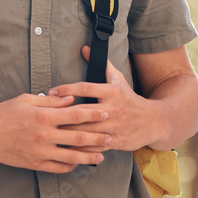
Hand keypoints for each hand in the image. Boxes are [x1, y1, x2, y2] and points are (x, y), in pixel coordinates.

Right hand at [0, 92, 110, 172]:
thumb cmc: (3, 114)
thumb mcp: (26, 100)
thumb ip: (50, 101)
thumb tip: (71, 99)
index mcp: (43, 116)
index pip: (75, 115)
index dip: (93, 114)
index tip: (105, 113)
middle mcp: (44, 135)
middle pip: (79, 137)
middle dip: (98, 137)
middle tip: (111, 136)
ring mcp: (40, 152)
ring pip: (72, 156)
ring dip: (89, 156)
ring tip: (101, 155)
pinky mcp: (35, 163)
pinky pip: (58, 167)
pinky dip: (71, 166)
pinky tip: (78, 163)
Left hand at [47, 46, 163, 151]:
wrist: (153, 121)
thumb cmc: (130, 99)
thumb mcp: (118, 79)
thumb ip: (102, 65)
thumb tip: (85, 49)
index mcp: (112, 92)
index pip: (86, 88)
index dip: (67, 89)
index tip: (51, 92)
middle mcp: (113, 108)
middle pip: (83, 111)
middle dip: (63, 114)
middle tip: (44, 115)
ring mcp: (114, 126)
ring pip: (87, 130)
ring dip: (69, 132)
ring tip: (51, 131)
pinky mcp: (116, 141)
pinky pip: (94, 145)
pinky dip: (81, 148)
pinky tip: (67, 148)